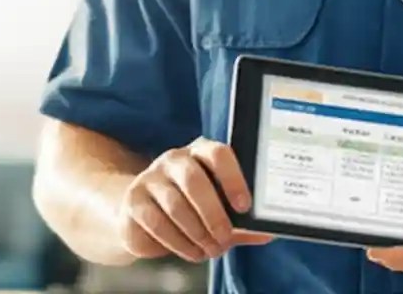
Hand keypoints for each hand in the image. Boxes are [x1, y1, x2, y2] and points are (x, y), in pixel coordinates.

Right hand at [117, 137, 272, 261]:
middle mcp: (174, 159)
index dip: (233, 179)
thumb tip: (268, 232)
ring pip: (176, 206)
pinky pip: (157, 223)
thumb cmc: (192, 208)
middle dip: (213, 214)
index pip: (218, 154)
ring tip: (211, 249)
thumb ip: (242, 220)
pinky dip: (179, 243)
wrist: (144, 215)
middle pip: (194, 180)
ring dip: (197, 233)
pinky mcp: (134, 201)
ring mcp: (150, 178)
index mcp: (201, 151)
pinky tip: (193, 252)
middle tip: (226, 238)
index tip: (245, 206)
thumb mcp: (219, 209)